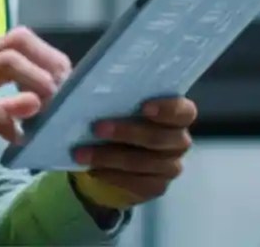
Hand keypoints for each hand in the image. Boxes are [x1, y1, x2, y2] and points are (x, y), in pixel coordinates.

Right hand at [0, 26, 71, 205]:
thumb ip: (7, 105)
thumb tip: (39, 98)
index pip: (19, 39)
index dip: (49, 55)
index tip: (65, 83)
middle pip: (17, 41)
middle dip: (49, 63)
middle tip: (63, 92)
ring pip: (5, 63)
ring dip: (35, 83)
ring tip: (47, 110)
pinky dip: (9, 122)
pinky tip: (17, 140)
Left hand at [69, 97, 197, 212]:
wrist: (116, 154)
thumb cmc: (120, 116)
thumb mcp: (117, 100)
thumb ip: (110, 89)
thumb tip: (75, 72)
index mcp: (177, 115)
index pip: (183, 112)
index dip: (167, 109)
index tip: (144, 107)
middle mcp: (179, 141)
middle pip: (160, 138)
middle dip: (127, 132)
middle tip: (97, 128)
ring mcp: (170, 167)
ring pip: (144, 163)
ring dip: (110, 157)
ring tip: (81, 153)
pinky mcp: (156, 186)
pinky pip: (136, 184)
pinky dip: (111, 176)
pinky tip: (92, 169)